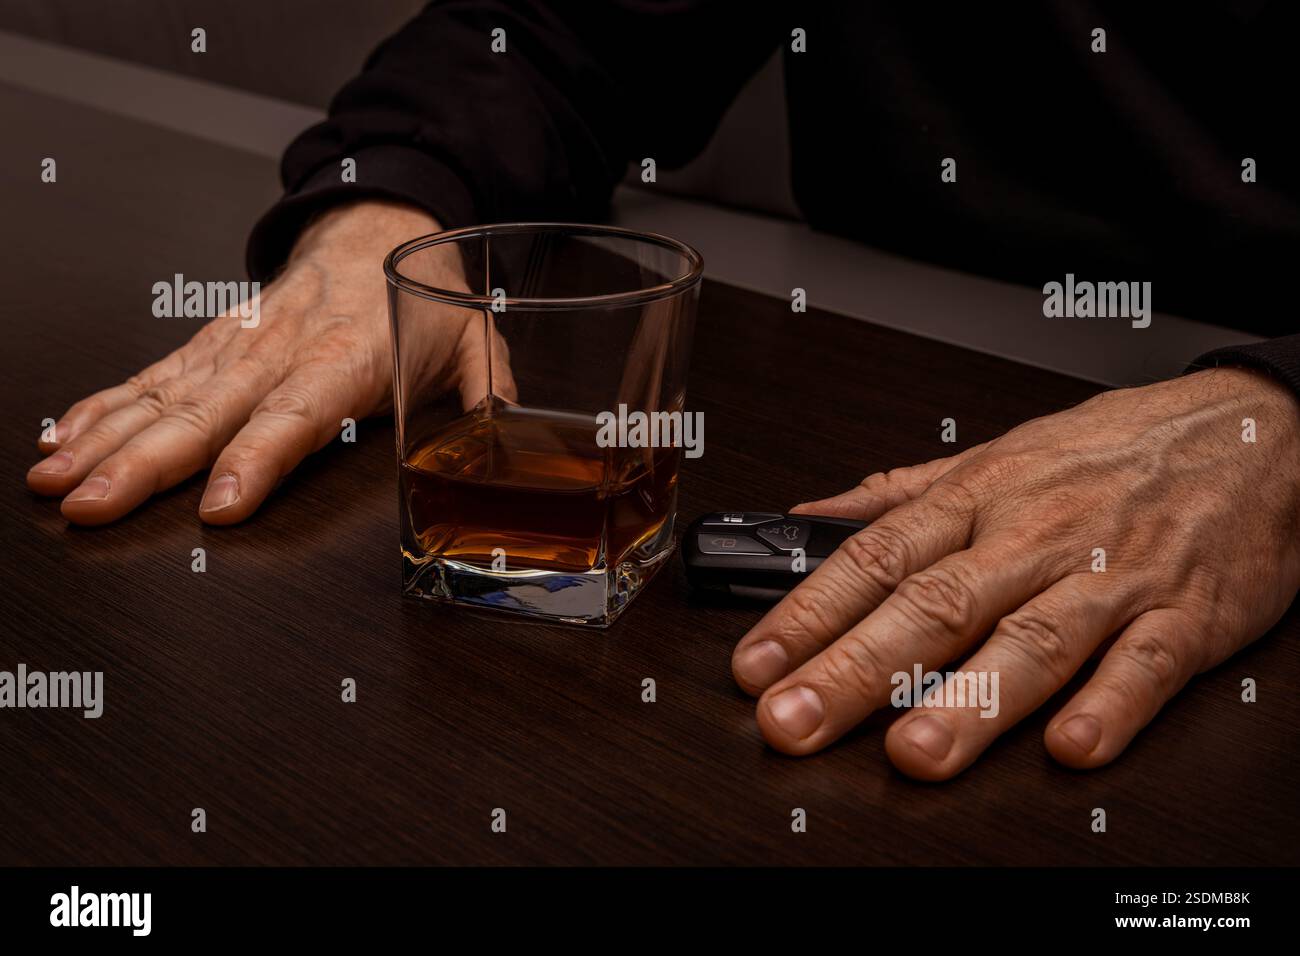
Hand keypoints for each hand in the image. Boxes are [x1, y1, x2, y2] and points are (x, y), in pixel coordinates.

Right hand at [27, 200, 499, 524]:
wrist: (378, 219)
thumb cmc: (425, 293)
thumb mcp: (476, 342)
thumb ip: (488, 399)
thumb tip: (508, 454)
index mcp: (353, 352)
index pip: (299, 412)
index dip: (257, 457)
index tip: (217, 504)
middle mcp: (284, 344)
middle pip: (209, 408)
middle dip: (146, 462)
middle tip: (93, 504)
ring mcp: (241, 340)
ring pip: (166, 392)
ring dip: (107, 438)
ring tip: (55, 480)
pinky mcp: (215, 338)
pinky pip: (152, 372)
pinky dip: (105, 405)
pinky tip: (64, 439)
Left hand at [730, 368, 1299, 778]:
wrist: (1248, 433)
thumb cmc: (1109, 451)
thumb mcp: (994, 454)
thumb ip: (897, 495)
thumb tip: (808, 517)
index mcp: (979, 498)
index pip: (875, 558)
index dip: (806, 613)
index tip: (755, 664)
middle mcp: (1034, 538)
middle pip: (934, 606)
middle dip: (854, 669)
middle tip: (794, 721)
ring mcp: (1111, 579)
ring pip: (1032, 640)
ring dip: (971, 700)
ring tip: (913, 751)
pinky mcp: (1185, 616)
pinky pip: (1146, 664)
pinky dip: (1110, 704)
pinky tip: (1071, 745)